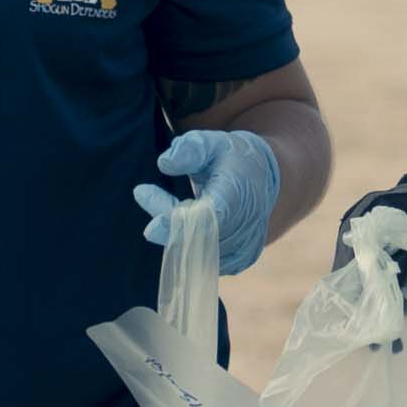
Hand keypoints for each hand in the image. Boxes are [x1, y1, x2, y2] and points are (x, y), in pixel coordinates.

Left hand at [137, 126, 280, 274]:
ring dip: (175, 236)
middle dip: (167, 224)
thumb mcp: (212, 143)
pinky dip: (188, 249)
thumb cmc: (231, 157)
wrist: (262, 176)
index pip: (207, 218)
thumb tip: (164, 164)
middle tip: (144, 193)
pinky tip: (183, 225)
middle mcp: (247, 224)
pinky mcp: (241, 259)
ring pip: (199, 256)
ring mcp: (246, 246)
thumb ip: (190, 149)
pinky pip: (205, 263)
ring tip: (167, 205)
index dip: (177, 224)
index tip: (148, 221)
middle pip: (198, 239)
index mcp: (240, 193)